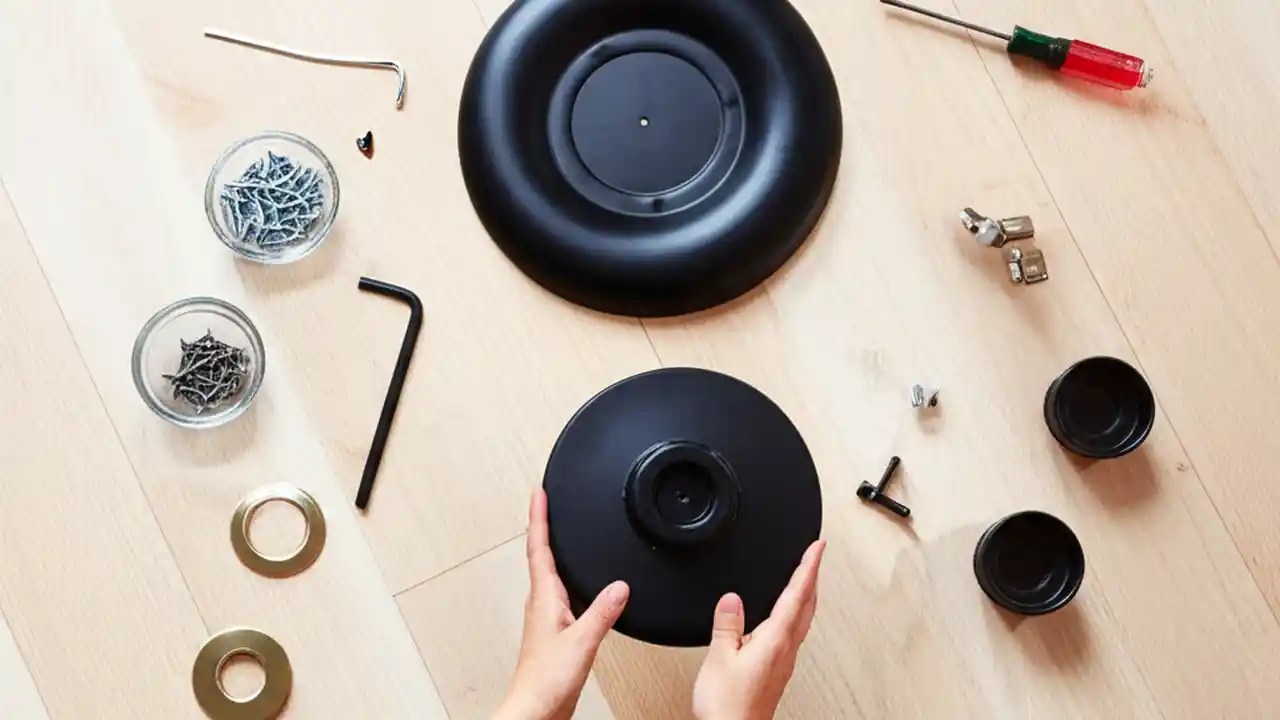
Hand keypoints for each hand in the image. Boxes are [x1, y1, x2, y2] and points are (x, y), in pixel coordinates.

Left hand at [493, 490, 629, 719]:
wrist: (535, 709)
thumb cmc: (546, 680)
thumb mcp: (581, 641)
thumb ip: (602, 612)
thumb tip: (619, 586)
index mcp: (544, 598)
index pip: (538, 547)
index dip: (538, 517)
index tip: (539, 492)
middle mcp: (542, 604)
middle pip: (541, 555)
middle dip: (543, 526)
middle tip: (545, 502)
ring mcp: (547, 617)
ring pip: (551, 574)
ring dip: (553, 551)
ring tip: (558, 531)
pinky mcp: (555, 631)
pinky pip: (562, 594)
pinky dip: (568, 578)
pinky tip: (580, 584)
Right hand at [692, 540, 825, 719]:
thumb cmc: (728, 707)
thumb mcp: (719, 657)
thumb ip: (726, 625)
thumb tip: (732, 599)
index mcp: (775, 640)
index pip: (797, 594)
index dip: (808, 567)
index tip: (818, 547)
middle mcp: (785, 651)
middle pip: (807, 606)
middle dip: (812, 577)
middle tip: (816, 556)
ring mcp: (784, 663)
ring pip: (802, 620)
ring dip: (805, 596)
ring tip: (805, 579)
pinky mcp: (777, 672)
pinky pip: (791, 634)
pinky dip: (794, 615)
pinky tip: (784, 618)